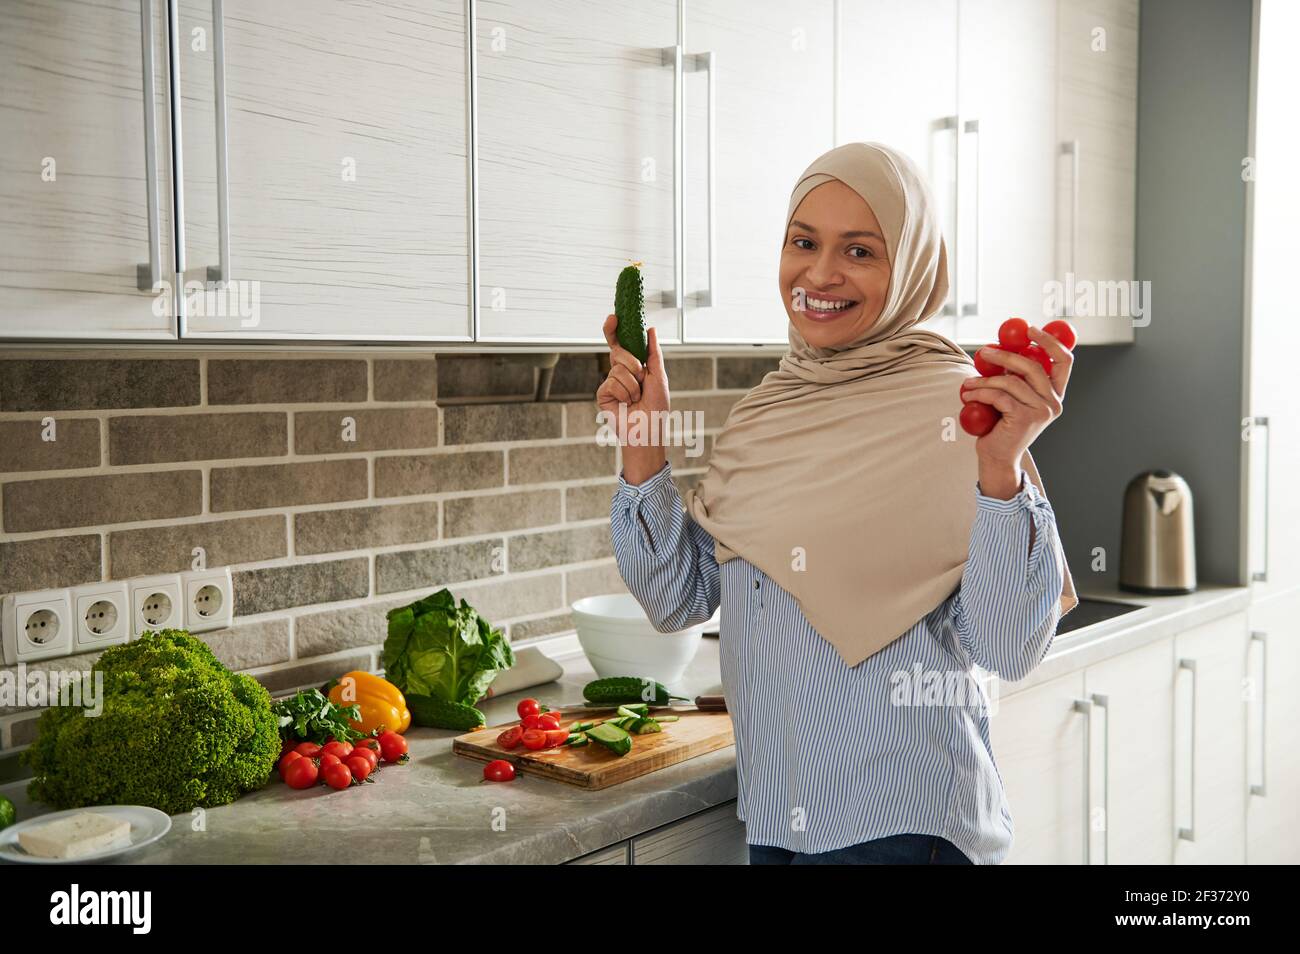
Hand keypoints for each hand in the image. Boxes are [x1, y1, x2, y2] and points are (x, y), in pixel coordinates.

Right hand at [597, 315, 669, 482]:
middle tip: (642, 379)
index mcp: (632, 366)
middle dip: (634, 364)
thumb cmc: (656, 406)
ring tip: (636, 398)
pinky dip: (625, 393)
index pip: (619, 344)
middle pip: (619, 352)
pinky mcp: (602, 394)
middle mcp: (618, 372)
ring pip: (617, 368)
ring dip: (633, 384)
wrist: (648, 429)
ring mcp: (609, 383)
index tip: (614, 317)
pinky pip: (612, 382)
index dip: (614, 330)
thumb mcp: (659, 376)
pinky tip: (627, 403)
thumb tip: (650, 329)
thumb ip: (653, 352)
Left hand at [959, 325, 1072, 468]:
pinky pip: (999, 396)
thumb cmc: (1002, 425)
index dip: (1050, 342)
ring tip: (968, 383)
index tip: (1031, 330)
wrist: (997, 457)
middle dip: (1006, 356)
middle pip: (1033, 366)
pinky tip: (968, 396)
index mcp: (1055, 394)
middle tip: (984, 351)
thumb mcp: (1013, 397)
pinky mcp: (1025, 419)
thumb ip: (1016, 378)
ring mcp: (1042, 412)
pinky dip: (980, 393)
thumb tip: (999, 347)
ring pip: (1011, 382)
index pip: (1064, 361)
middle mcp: (1054, 402)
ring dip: (985, 379)